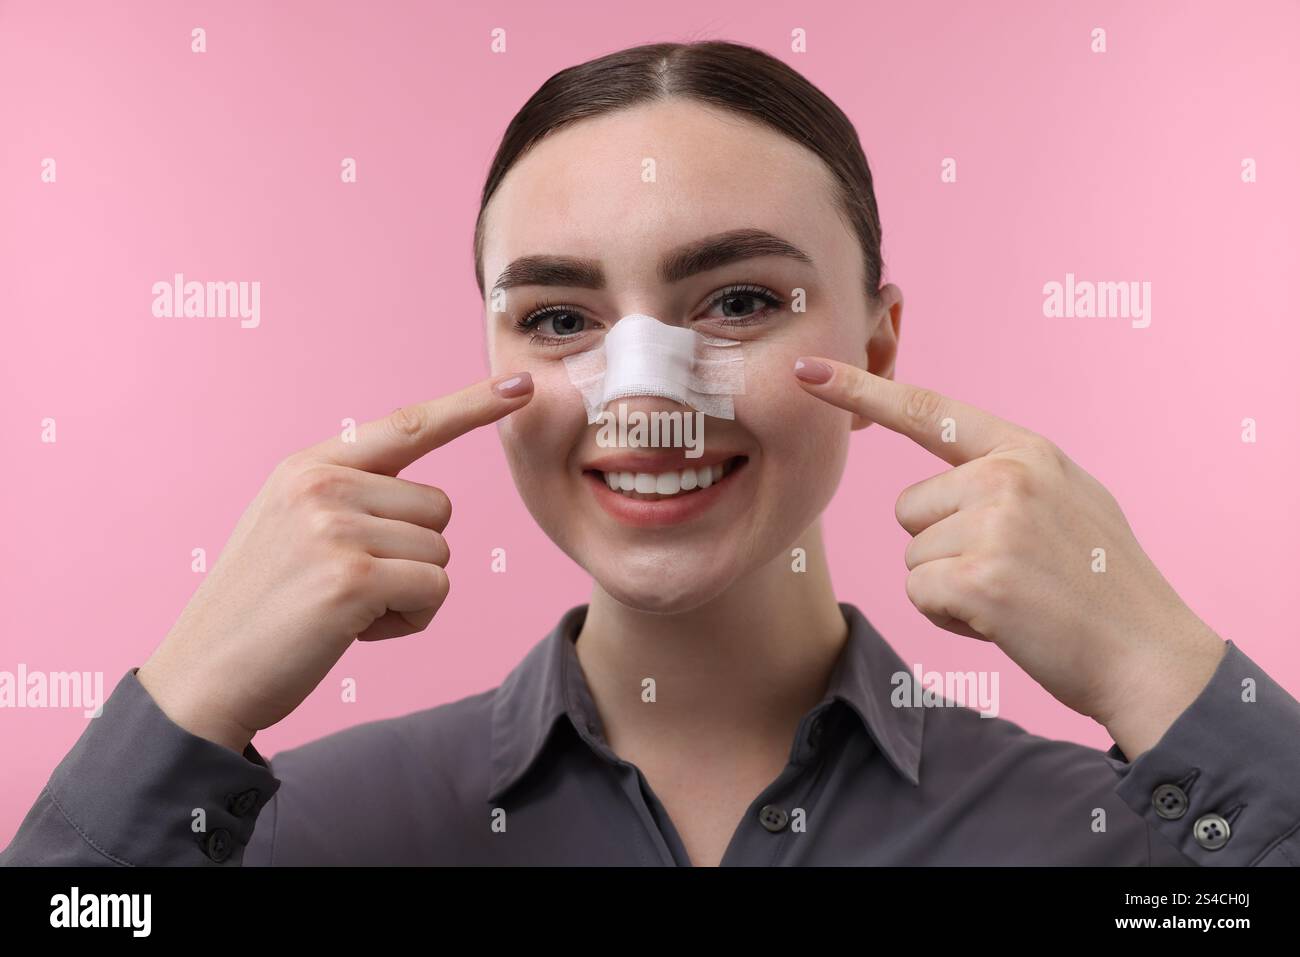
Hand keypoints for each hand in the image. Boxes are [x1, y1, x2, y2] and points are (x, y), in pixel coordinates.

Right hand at [136, 372, 533, 753]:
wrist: (203, 677)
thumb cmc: (262, 611)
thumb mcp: (292, 528)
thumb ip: (350, 498)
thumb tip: (425, 499)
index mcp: (309, 466)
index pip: (408, 425)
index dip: (470, 406)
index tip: (520, 385)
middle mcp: (322, 484)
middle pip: (439, 508)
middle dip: (412, 556)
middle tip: (347, 586)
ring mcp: (334, 527)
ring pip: (440, 552)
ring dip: (409, 593)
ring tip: (343, 609)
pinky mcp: (352, 577)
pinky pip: (434, 590)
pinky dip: (408, 620)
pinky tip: (353, 631)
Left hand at [793, 357, 1225, 756]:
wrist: (1150, 658)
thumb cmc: (1103, 586)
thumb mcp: (1071, 499)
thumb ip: (1009, 475)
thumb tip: (957, 466)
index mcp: (1027, 451)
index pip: (929, 412)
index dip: (861, 390)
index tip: (807, 371)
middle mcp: (1007, 476)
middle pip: (909, 509)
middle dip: (942, 548)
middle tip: (1011, 572)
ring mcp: (994, 524)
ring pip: (912, 555)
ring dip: (947, 586)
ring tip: (1015, 597)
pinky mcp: (979, 577)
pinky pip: (917, 592)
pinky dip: (948, 617)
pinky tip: (1003, 621)